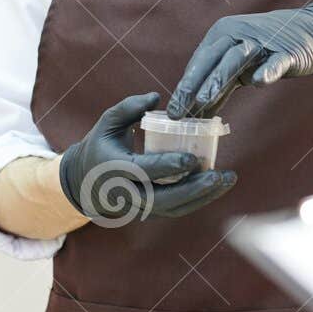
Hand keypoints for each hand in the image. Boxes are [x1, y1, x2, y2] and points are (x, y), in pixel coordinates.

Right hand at [58, 92, 237, 224]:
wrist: (84, 182)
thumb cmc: (101, 145)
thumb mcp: (107, 122)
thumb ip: (129, 107)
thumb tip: (156, 97)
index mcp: (113, 168)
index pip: (143, 171)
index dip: (168, 166)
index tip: (192, 159)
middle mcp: (125, 194)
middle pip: (162, 198)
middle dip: (193, 189)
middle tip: (219, 176)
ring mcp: (137, 208)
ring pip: (173, 208)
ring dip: (203, 197)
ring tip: (227, 180)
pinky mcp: (148, 214)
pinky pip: (175, 210)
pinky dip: (198, 200)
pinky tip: (217, 186)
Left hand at [168, 4, 312, 117]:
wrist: (310, 32)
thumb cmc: (267, 51)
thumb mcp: (239, 68)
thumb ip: (219, 88)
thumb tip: (196, 114)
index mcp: (222, 35)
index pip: (199, 63)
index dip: (185, 88)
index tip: (173, 113)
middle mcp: (237, 33)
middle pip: (210, 59)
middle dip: (192, 86)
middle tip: (178, 111)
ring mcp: (262, 41)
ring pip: (235, 58)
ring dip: (218, 79)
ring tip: (204, 101)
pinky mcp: (286, 51)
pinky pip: (275, 62)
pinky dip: (266, 71)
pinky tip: (258, 83)